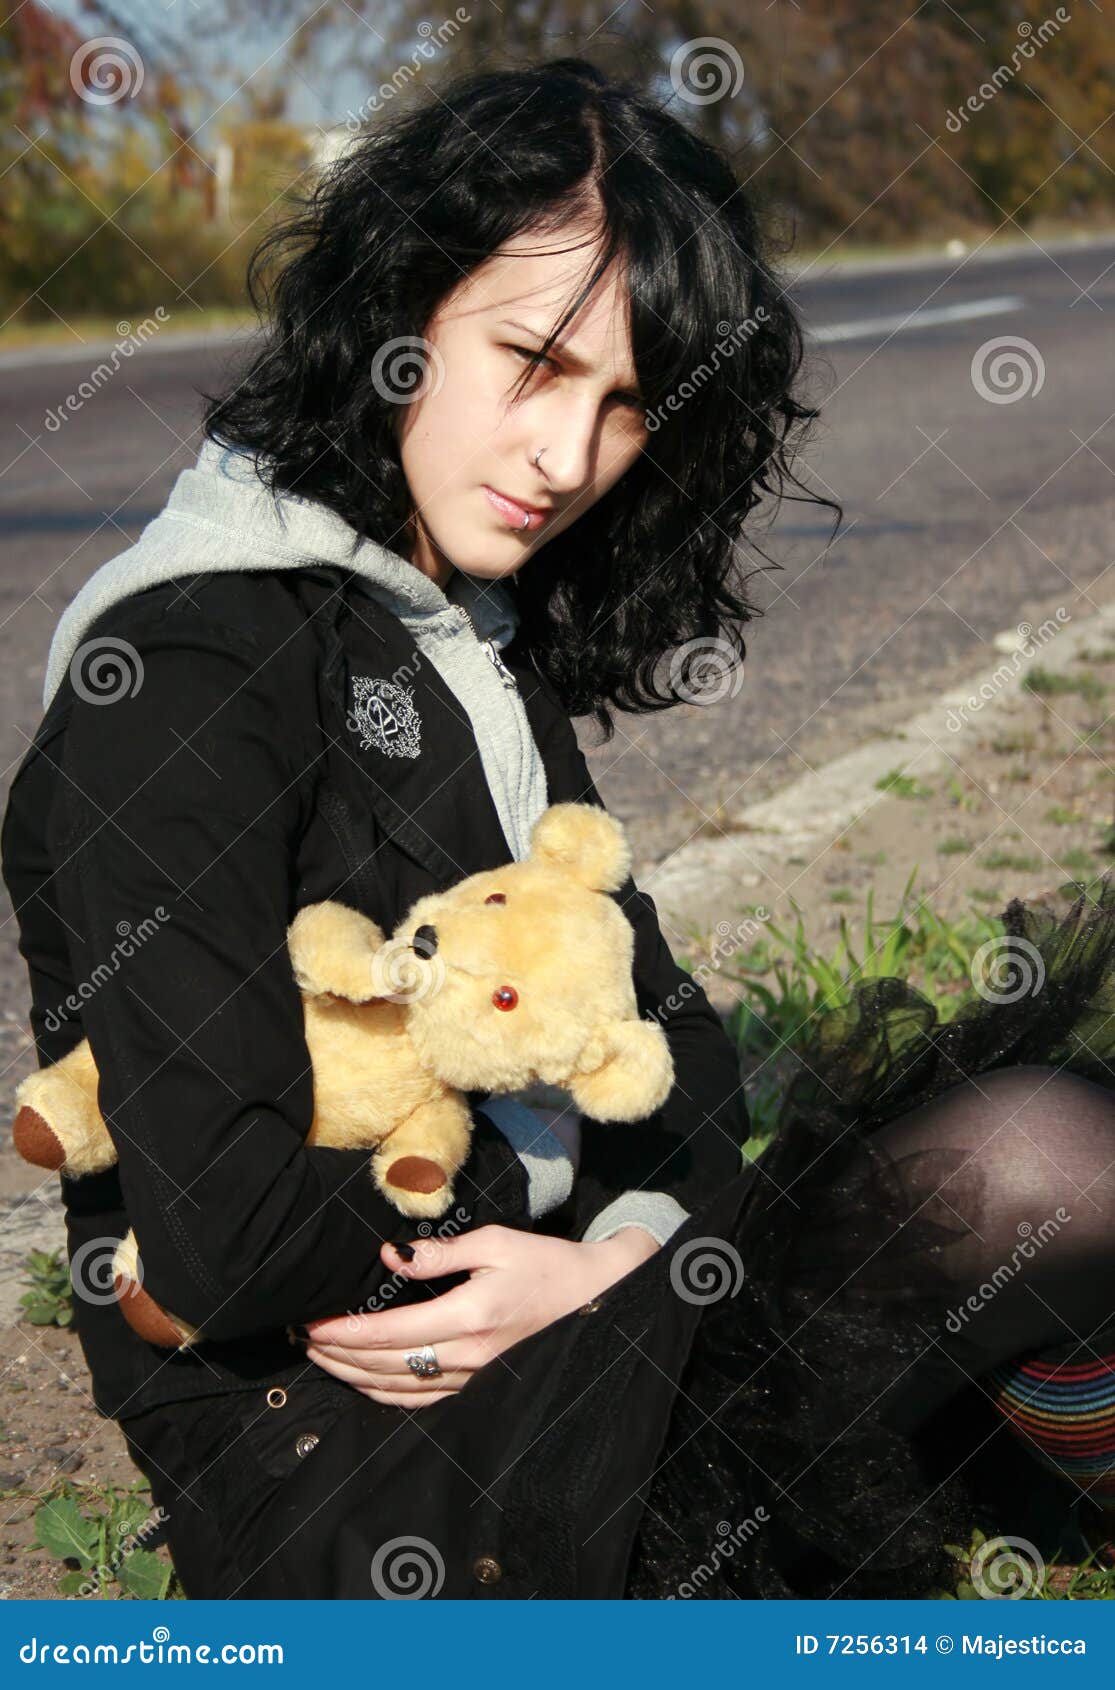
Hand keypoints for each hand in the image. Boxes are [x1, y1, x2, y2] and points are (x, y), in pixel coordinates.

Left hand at [300, 1223, 658, 1406]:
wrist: (597, 1299)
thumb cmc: (548, 1265)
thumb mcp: (496, 1243)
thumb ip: (441, 1252)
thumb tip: (391, 1256)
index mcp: (470, 1317)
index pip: (390, 1333)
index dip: (345, 1333)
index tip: (313, 1324)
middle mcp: (469, 1357)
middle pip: (385, 1366)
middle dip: (339, 1356)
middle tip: (304, 1341)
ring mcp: (475, 1379)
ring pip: (399, 1390)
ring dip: (355, 1378)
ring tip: (323, 1361)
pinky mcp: (480, 1388)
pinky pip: (423, 1401)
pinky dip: (385, 1396)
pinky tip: (365, 1383)